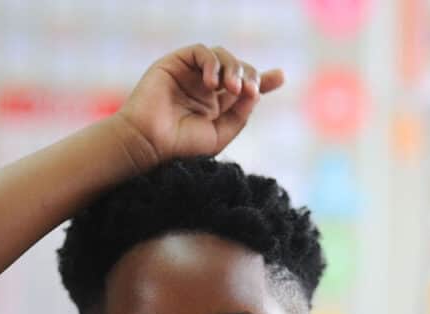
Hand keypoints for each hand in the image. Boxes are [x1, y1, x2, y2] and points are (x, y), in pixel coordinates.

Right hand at [117, 44, 284, 167]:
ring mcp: (191, 74)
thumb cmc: (181, 145)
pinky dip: (212, 63)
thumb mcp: (220, 134)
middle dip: (251, 76)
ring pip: (223, 56)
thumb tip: (254, 92)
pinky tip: (212, 83)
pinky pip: (201, 52)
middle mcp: (205, 87)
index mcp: (216, 105)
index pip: (244, 87)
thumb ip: (240, 114)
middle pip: (238, 69)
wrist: (149, 142)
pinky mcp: (176, 63)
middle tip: (250, 92)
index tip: (280, 76)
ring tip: (232, 88)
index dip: (263, 80)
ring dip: (234, 69)